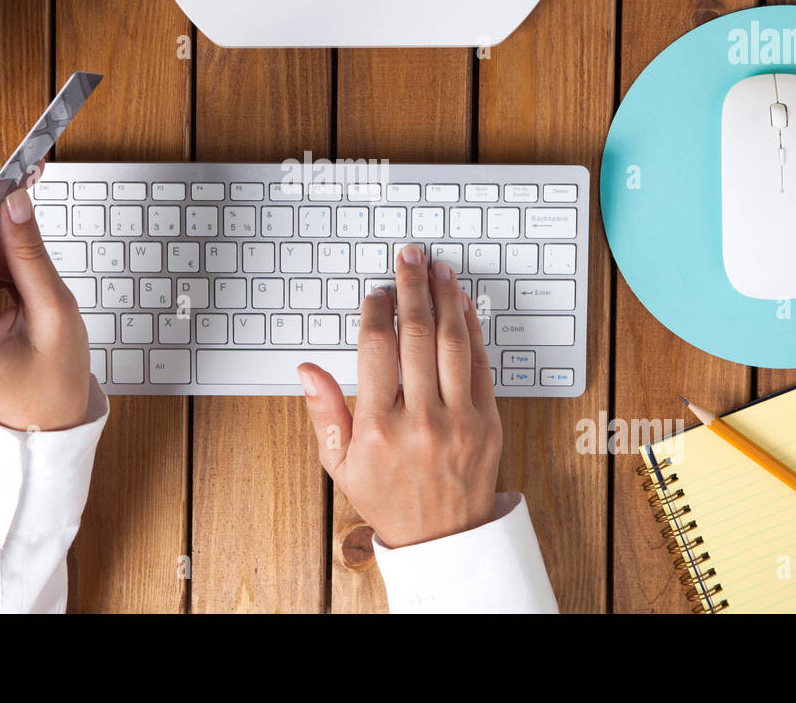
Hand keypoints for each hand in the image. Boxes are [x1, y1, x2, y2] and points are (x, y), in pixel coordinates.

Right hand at [298, 246, 501, 547]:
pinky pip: (481, 363)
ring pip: (453, 342)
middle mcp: (420, 419)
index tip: (376, 291)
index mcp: (379, 427)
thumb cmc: (388, 497)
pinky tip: (462, 305)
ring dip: (446, 298)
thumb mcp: (340, 463)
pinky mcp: (488, 421)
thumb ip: (323, 412)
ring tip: (438, 270)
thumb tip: (306, 370)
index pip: (376, 348)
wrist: (443, 537)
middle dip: (411, 288)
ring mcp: (459, 419)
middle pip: (416, 334)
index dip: (377, 309)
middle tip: (408, 259)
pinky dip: (472, 328)